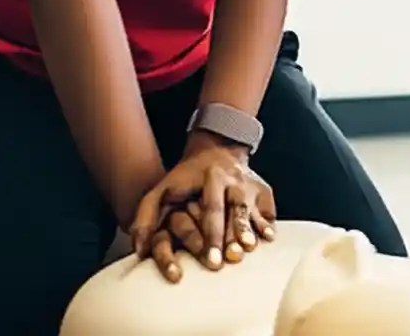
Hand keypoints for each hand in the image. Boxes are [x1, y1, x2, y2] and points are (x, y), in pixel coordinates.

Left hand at [129, 138, 275, 280]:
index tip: (209, 259)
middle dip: (233, 235)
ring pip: (253, 210)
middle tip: (230, 259)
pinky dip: (267, 224)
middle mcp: (233, 181)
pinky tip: (267, 238)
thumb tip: (140, 250)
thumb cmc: (186, 179)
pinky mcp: (264, 191)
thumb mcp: (161, 190)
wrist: (218, 150)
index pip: (212, 210)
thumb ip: (146, 217)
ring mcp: (250, 185)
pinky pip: (268, 210)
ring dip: (252, 230)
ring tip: (249, 249)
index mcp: (210, 179)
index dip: (211, 235)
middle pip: (235, 210)